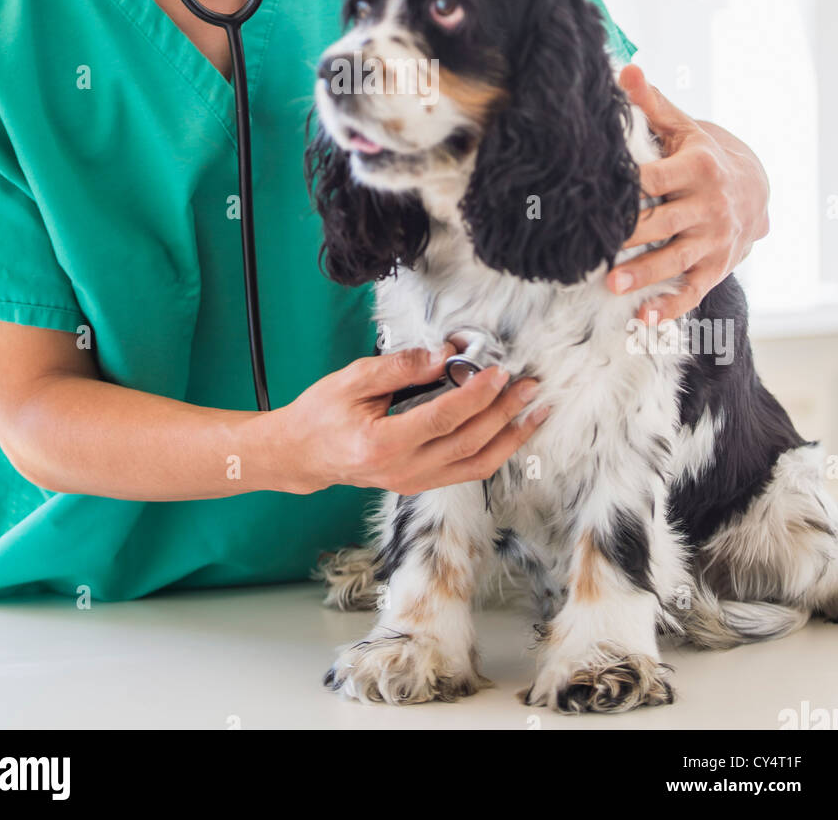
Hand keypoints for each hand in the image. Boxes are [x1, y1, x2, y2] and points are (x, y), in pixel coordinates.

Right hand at [272, 341, 549, 495]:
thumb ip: (400, 367)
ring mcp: (413, 482)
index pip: (444, 419)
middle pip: (469, 444)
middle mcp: (404, 470)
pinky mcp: (420, 483)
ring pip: (476, 465)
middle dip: (505, 414)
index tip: (499, 373)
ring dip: (511, 438)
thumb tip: (443, 354)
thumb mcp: (353, 379)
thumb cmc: (322, 414)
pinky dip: (495, 451)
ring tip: (535, 413)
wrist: (302, 454)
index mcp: (384, 443)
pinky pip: (467, 471)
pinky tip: (511, 431)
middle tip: (529, 387)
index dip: (476, 395)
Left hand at [606, 64, 770, 325]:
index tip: (595, 193)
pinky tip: (645, 319)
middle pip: (662, 223)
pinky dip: (671, 306)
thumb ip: (651, 104)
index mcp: (696, 167)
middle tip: (593, 245)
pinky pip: (693, 289)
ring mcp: (714, 239)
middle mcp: (708, 205)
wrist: (755, 188)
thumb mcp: (683, 128)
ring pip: (676, 259)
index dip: (627, 186)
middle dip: (629, 236)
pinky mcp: (716, 266)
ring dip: (644, 274)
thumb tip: (624, 69)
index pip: (655, 178)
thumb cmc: (701, 156)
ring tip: (612, 284)